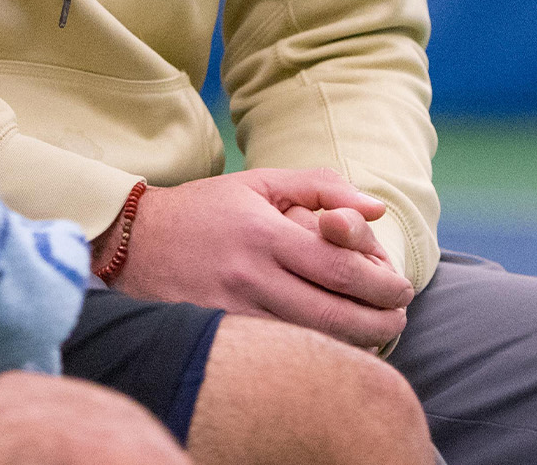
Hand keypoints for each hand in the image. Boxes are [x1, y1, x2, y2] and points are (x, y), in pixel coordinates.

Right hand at [112, 170, 412, 350]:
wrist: (134, 242)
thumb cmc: (206, 209)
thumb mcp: (260, 183)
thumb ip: (320, 187)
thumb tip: (374, 210)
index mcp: (265, 234)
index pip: (340, 268)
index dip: (382, 285)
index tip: (402, 289)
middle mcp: (250, 277)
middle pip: (331, 315)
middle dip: (378, 322)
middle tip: (398, 318)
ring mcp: (231, 312)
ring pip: (307, 342)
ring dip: (351, 345)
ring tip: (375, 335)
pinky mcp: (217, 336)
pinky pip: (276, 354)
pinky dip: (311, 354)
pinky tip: (330, 347)